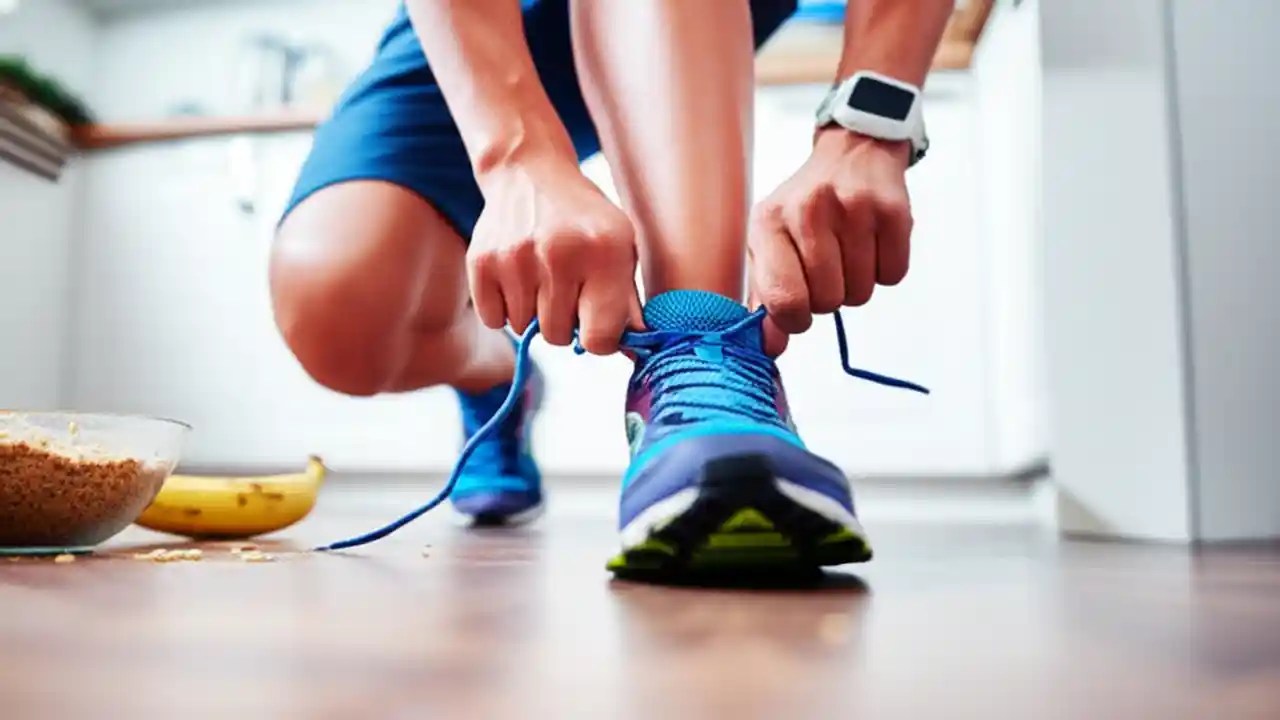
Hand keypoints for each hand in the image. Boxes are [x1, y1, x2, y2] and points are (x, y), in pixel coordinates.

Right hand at [469, 155, 642, 354]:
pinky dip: (505, 308)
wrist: (530, 172)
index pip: (599, 337)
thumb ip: (628, 303)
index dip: (599, 338)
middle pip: (558, 336)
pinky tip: (517, 277)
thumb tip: (636, 353)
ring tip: (542, 276)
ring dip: (534, 312)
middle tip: (566, 288)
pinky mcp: (482, 261)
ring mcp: (516, 258)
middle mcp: (560, 254)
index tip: (596, 322)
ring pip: (524, 329)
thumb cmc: (583, 219)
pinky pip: (495, 320)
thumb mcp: (620, 248)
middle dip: (564, 322)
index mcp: (605, 252)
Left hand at [748, 130, 913, 354]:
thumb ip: (766, 296)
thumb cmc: (805, 208)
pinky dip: (885, 270)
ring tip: (849, 252)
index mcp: (768, 222)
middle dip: (828, 297)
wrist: (853, 153)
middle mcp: (808, 211)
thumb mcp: (770, 242)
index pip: (783, 299)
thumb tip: (770, 348)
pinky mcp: (892, 211)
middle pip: (825, 302)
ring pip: (860, 293)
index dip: (794, 319)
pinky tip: (873, 244)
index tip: (800, 311)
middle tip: (827, 269)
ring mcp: (852, 208)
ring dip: (856, 284)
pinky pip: (892, 275)